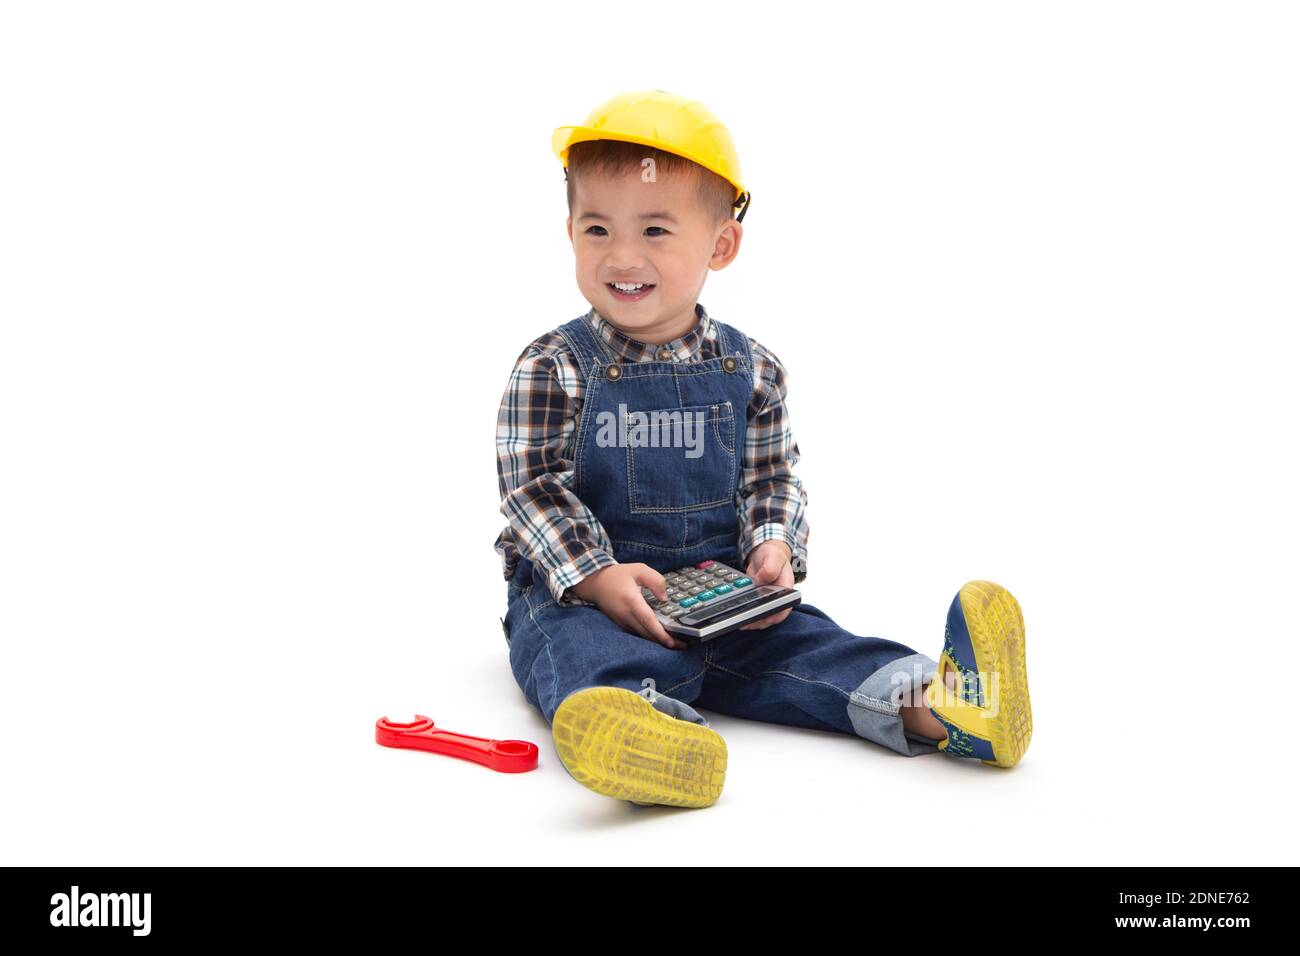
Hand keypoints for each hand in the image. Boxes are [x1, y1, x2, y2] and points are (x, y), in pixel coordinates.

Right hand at [568, 563, 685, 649]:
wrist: (594, 582)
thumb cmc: (617, 575)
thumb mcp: (639, 569)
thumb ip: (655, 581)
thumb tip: (664, 598)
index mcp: (631, 600)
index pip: (648, 621)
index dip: (661, 633)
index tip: (673, 641)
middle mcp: (625, 614)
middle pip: (647, 633)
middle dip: (664, 641)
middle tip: (681, 644)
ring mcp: (621, 620)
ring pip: (641, 635)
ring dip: (656, 640)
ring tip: (673, 642)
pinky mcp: (620, 623)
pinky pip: (636, 632)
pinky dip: (648, 636)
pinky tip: (657, 635)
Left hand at [738, 540, 794, 629]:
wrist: (765, 554)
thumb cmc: (773, 555)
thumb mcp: (773, 557)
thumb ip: (770, 568)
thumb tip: (762, 579)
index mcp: (786, 591)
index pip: (782, 610)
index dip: (772, 617)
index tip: (759, 619)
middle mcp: (777, 599)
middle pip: (769, 617)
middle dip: (756, 622)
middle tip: (742, 623)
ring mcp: (766, 601)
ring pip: (759, 617)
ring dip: (748, 620)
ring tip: (736, 620)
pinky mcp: (755, 600)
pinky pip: (751, 610)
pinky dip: (743, 612)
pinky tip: (733, 613)